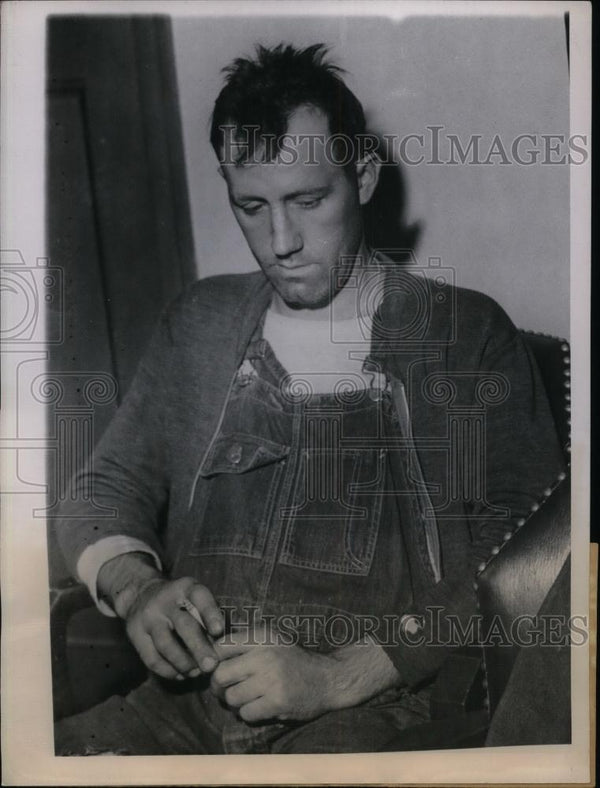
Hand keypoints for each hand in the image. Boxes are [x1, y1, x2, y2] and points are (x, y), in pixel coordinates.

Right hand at [97, 553, 224, 680]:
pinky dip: (168, 671)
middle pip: (184, 625)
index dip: (210, 614)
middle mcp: (166, 600)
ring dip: (184, 663)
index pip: (200, 597)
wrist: (141, 594)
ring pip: (166, 644)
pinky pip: (152, 658)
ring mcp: (149, 617)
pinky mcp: (135, 633)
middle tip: (211, 665)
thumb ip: (210, 617)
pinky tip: (180, 675)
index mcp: (186, 588)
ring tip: (196, 673)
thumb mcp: (194, 598)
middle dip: (199, 647)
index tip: (219, 631)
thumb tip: (224, 645)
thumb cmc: (180, 602)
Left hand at [210, 628, 331, 722]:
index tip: (217, 669)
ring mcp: (271, 679)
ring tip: (246, 700)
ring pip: (231, 698)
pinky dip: (248, 715)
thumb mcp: (273, 641)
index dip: (212, 661)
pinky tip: (259, 708)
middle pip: (219, 675)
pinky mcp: (277, 702)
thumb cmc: (294, 661)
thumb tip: (208, 654)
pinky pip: (246, 714)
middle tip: (225, 691)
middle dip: (218, 687)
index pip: (220, 647)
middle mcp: (265, 655)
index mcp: (261, 637)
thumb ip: (245, 644)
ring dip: (235, 704)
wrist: (329, 678)